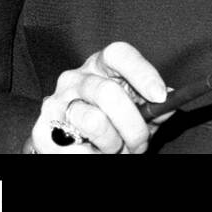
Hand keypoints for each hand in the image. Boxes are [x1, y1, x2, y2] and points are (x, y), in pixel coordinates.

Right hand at [27, 41, 168, 153]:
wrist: (70, 139)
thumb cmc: (112, 119)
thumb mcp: (136, 107)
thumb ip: (154, 105)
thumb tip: (169, 106)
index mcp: (100, 64)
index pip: (118, 54)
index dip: (142, 73)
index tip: (160, 97)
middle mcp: (76, 78)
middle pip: (107, 92)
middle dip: (132, 124)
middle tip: (141, 141)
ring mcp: (55, 102)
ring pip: (93, 122)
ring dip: (112, 144)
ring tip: (115, 148)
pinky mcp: (41, 130)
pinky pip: (74, 150)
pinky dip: (92, 157)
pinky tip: (95, 154)